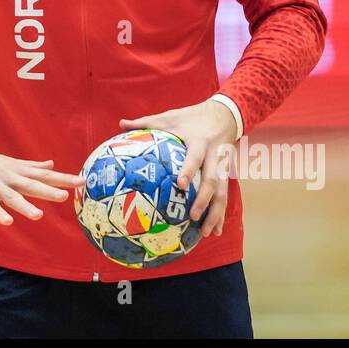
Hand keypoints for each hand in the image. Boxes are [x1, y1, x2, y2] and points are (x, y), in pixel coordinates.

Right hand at [0, 119, 83, 225]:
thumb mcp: (10, 162)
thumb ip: (31, 166)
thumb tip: (51, 165)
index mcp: (18, 171)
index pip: (45, 176)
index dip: (64, 179)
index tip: (83, 181)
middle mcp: (9, 177)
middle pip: (32, 185)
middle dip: (49, 190)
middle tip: (66, 195)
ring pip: (11, 197)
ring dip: (24, 205)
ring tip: (38, 215)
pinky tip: (6, 222)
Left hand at [119, 100, 237, 238]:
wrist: (224, 114)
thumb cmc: (191, 117)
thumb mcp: (170, 117)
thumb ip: (146, 122)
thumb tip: (121, 124)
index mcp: (199, 141)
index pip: (195, 157)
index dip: (189, 170)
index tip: (180, 184)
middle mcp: (214, 156)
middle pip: (213, 180)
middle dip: (204, 200)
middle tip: (192, 216)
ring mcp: (223, 166)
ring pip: (222, 192)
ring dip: (216, 213)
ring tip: (207, 233)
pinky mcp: (227, 173)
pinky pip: (225, 195)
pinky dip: (221, 213)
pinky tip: (217, 230)